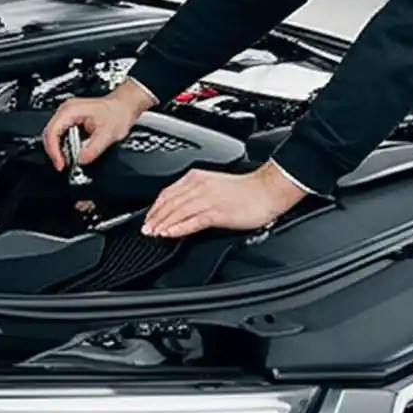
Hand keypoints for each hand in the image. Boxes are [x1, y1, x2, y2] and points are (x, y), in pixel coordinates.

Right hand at [42, 80, 153, 170]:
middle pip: (49, 135)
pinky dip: (64, 148)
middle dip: (55, 152)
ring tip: (69, 162)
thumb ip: (93, 149)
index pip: (52, 132)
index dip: (54, 151)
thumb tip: (81, 160)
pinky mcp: (71, 122)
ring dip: (59, 151)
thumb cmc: (118, 113)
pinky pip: (61, 137)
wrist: (124, 107)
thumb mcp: (108, 134)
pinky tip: (72, 154)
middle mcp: (66, 111)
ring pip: (53, 137)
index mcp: (71, 110)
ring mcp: (67, 116)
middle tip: (63, 166)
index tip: (61, 164)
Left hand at [142, 162, 306, 237]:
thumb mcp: (215, 186)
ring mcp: (208, 199)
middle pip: (169, 203)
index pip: (167, 193)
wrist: (268, 190)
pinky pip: (193, 221)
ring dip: (163, 224)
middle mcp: (200, 186)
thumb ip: (198, 193)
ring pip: (178, 212)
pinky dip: (179, 228)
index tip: (148, 218)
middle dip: (154, 218)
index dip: (155, 207)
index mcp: (197, 178)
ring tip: (154, 234)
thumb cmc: (247, 190)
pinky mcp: (218, 212)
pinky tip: (170, 234)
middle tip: (145, 229)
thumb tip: (183, 206)